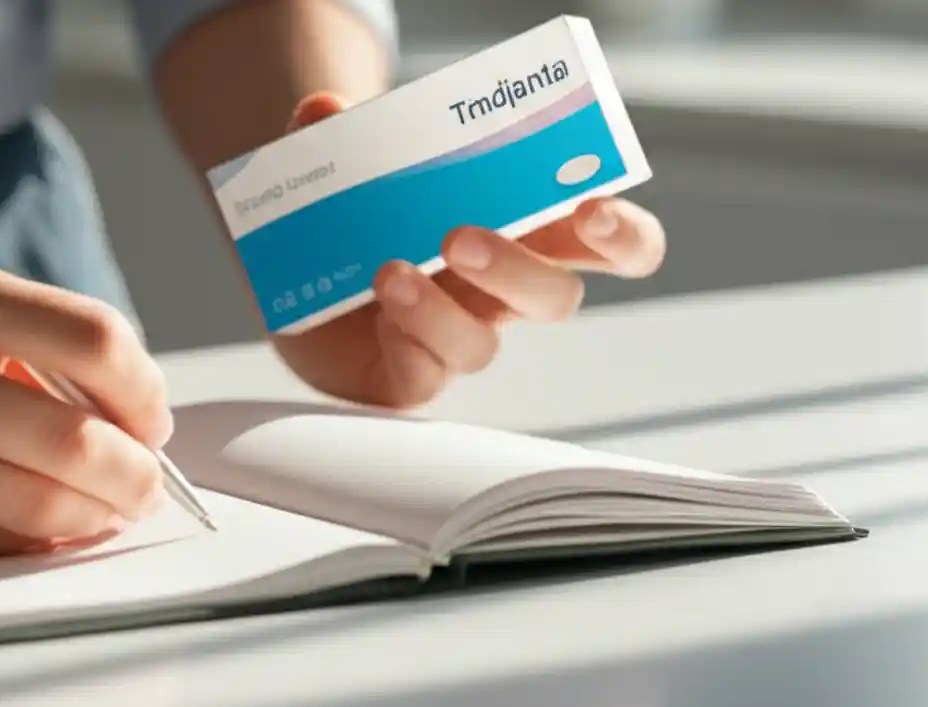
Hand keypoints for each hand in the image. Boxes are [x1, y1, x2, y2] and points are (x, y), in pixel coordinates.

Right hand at [0, 250, 169, 558]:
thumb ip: (31, 342)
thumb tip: (129, 415)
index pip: (95, 340)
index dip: (145, 389)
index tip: (150, 415)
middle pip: (79, 442)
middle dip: (137, 474)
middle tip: (148, 480)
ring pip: (39, 508)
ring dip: (99, 515)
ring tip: (112, 507)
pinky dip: (37, 543)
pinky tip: (52, 528)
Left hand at [270, 93, 667, 407]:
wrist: (304, 274)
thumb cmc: (364, 211)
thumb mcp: (359, 159)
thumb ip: (345, 131)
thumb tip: (324, 109)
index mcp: (524, 230)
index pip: (610, 243)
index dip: (623, 236)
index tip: (595, 211)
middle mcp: (502, 291)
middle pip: (554, 297)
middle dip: (516, 268)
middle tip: (461, 237)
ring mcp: (458, 336)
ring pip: (482, 345)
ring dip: (440, 310)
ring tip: (392, 272)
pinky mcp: (411, 375)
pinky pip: (424, 377)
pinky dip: (403, 343)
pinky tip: (376, 318)